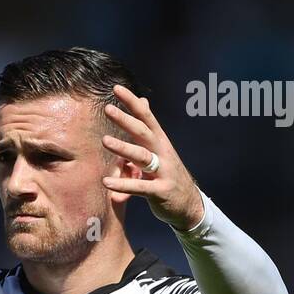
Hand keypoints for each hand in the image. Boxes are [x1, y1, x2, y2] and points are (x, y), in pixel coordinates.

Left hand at [100, 83, 203, 231]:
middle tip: (108, 109)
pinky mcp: (160, 191)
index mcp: (161, 141)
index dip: (132, 103)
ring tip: (104, 141)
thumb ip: (149, 128)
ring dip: (123, 148)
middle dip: (126, 120)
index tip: (116, 89)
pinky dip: (124, 185)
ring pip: (142, 157)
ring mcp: (163, 172)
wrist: (189, 205)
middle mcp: (163, 153)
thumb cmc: (168, 175)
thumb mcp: (161, 149)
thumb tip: (143, 101)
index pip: (146, 117)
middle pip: (143, 133)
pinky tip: (107, 182)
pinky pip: (140, 187)